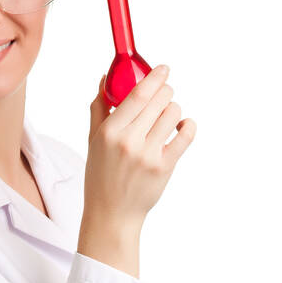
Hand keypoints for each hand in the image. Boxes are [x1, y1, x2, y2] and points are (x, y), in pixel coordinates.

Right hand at [77, 66, 195, 277]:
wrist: (112, 213)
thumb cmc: (102, 176)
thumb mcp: (94, 141)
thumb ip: (100, 108)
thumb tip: (105, 79)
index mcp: (110, 132)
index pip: (137, 93)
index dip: (154, 76)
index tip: (163, 69)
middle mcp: (129, 141)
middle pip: (160, 99)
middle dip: (165, 92)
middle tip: (163, 95)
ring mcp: (149, 154)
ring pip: (174, 113)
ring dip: (173, 110)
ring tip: (167, 118)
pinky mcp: (165, 166)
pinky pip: (186, 134)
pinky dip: (187, 125)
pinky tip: (181, 126)